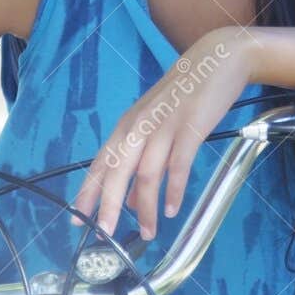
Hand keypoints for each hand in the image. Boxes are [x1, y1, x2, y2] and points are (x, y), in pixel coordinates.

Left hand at [70, 27, 254, 239]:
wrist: (216, 61)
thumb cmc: (184, 96)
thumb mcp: (157, 127)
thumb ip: (144, 163)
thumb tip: (134, 202)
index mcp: (127, 126)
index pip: (101, 164)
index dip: (88, 192)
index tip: (77, 218)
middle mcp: (138, 126)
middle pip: (118, 170)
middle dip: (109, 204)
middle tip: (105, 233)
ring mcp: (163, 126)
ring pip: (146, 173)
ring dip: (147, 207)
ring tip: (149, 232)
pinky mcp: (188, 128)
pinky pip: (178, 165)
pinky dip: (174, 189)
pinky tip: (173, 209)